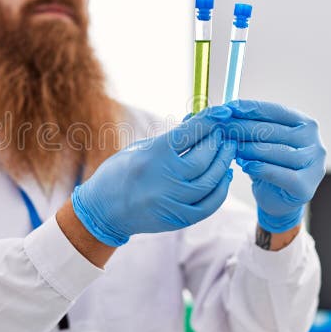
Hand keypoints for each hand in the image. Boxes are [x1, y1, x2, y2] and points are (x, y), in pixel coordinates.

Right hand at [71, 106, 236, 245]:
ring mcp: (171, 202)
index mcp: (152, 156)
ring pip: (210, 181)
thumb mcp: (140, 149)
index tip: (222, 112)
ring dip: (223, 162)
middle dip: (217, 141)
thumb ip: (171, 139)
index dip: (209, 120)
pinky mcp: (177, 219)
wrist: (103, 212)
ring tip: (228, 150)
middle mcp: (163, 180)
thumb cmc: (119, 174)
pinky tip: (225, 176)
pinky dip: (221, 189)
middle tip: (223, 131)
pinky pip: (209, 205)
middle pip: (204, 157)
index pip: (190, 133)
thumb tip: (198, 121)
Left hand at [223, 99, 325, 232]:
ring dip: (249, 149)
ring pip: (275, 152)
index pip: (276, 111)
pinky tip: (245, 166)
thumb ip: (253, 124)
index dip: (250, 108)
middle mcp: (315, 143)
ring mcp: (314, 165)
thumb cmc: (269, 164)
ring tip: (231, 148)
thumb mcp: (263, 140)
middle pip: (274, 131)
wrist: (278, 199)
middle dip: (243, 128)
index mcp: (307, 125)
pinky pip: (279, 174)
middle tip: (222, 128)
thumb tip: (229, 109)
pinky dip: (260, 168)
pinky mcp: (305, 186)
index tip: (228, 107)